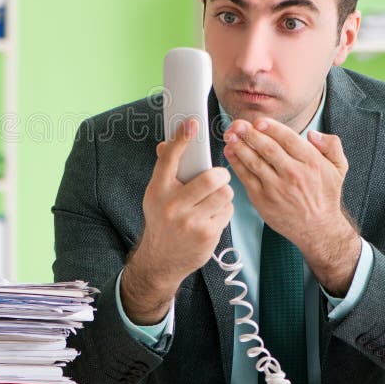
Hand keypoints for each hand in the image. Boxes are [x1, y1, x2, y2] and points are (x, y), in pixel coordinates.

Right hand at [121, 118, 234, 323]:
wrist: (161, 260)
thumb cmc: (162, 221)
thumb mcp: (157, 195)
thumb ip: (165, 171)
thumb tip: (167, 144)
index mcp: (158, 190)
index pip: (170, 158)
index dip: (182, 138)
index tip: (192, 123)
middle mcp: (172, 205)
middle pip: (211, 177)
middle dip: (220, 176)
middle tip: (217, 179)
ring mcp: (190, 221)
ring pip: (224, 194)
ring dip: (224, 195)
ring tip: (213, 200)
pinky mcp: (207, 235)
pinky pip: (227, 212)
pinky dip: (224, 211)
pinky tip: (212, 217)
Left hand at [223, 117, 360, 295]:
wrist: (318, 228)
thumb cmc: (324, 196)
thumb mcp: (338, 168)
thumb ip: (330, 145)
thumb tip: (313, 134)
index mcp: (311, 163)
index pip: (288, 139)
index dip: (271, 127)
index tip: (259, 121)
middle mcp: (294, 174)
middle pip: (268, 148)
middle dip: (250, 133)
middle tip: (238, 124)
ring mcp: (276, 188)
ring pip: (254, 162)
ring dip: (240, 146)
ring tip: (230, 135)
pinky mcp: (263, 199)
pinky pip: (246, 177)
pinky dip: (236, 163)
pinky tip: (230, 152)